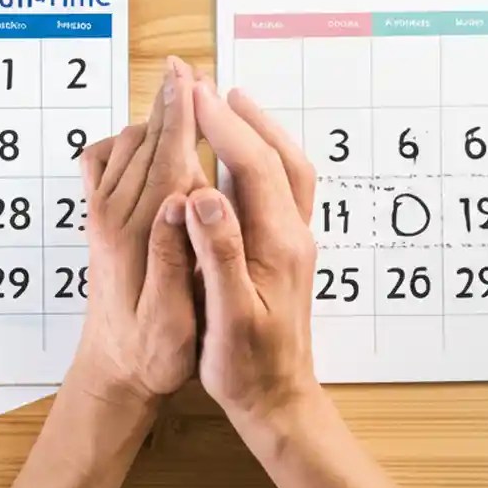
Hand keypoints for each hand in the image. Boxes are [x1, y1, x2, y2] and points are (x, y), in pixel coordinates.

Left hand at [68, 57, 206, 407]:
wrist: (112, 370)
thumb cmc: (152, 353)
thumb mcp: (171, 323)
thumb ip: (171, 264)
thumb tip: (176, 207)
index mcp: (137, 239)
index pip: (165, 163)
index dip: (182, 119)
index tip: (193, 82)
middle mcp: (113, 219)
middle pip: (145, 145)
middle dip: (169, 104)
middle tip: (187, 68)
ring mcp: (101, 217)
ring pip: (126, 149)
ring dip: (152, 119)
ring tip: (179, 92)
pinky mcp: (98, 222)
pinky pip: (102, 168)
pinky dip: (123, 143)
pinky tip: (143, 136)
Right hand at [185, 81, 321, 420]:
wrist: (279, 402)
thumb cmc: (247, 368)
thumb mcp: (227, 317)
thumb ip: (219, 255)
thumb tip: (203, 197)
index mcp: (278, 246)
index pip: (254, 167)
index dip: (223, 127)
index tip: (193, 95)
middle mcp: (293, 236)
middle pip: (278, 157)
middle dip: (243, 116)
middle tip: (208, 85)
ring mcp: (293, 243)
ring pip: (285, 169)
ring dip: (258, 132)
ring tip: (228, 104)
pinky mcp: (286, 253)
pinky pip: (280, 189)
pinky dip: (260, 158)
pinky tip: (238, 157)